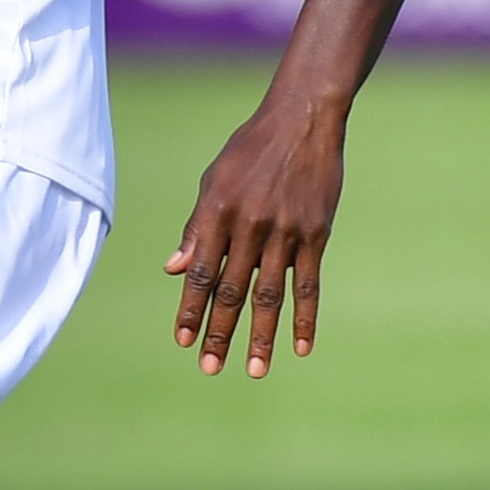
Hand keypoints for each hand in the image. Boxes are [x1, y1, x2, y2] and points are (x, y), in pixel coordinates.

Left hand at [166, 97, 345, 378]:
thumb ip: (196, 228)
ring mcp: (285, 232)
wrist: (303, 119)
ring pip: (270, 296)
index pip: (201, 272)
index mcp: (218, 212)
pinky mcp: (315, 234)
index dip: (190, 308)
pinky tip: (301, 346)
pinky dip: (305, 318)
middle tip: (210, 368)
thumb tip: (173, 270)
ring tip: (253, 370)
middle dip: (219, 333)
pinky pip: (309, 284)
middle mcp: (250, 226)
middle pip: (232, 291)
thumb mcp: (215, 181)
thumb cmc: (252, 150)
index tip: (181, 340)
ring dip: (260, 337)